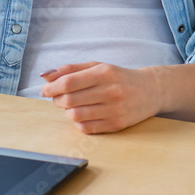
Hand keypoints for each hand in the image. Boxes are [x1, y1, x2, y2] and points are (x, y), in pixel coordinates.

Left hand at [40, 61, 160, 133]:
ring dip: (67, 111)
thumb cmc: (119, 77)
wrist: (150, 90)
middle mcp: (110, 91)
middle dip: (57, 99)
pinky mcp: (116, 125)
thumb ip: (71, 69)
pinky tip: (83, 114)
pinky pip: (86, 128)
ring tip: (71, 105)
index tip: (44, 90)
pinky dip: (78, 122)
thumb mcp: (98, 66)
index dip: (51, 87)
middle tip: (58, 97)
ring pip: (75, 115)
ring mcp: (114, 110)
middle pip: (69, 100)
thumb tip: (45, 75)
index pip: (68, 82)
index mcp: (104, 73)